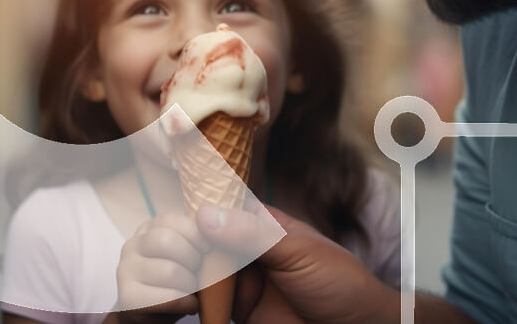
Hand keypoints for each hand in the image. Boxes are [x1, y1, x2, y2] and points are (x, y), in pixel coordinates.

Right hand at [114, 212, 210, 321]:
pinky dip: (186, 303)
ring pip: (169, 271)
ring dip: (190, 284)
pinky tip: (188, 304)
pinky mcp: (128, 296)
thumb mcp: (189, 251)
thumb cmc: (180, 279)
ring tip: (192, 291)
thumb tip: (214, 219)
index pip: (173, 220)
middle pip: (167, 241)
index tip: (207, 249)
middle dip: (192, 259)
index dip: (196, 235)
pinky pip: (167, 297)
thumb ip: (199, 235)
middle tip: (198, 273)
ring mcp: (125, 270)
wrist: (156, 313)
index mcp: (149, 228)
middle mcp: (132, 245)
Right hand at [196, 203, 399, 323]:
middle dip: (190, 242)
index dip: (200, 209)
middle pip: (206, 238)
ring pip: (203, 268)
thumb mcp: (297, 251)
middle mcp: (247, 249)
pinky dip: (194, 296)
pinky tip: (185, 294)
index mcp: (262, 224)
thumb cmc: (338, 281)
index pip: (223, 207)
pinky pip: (208, 299)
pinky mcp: (236, 309)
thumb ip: (253, 234)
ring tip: (180, 273)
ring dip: (189, 269)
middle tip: (178, 251)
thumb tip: (206, 215)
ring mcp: (241, 279)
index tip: (179, 217)